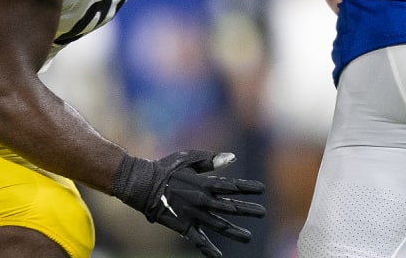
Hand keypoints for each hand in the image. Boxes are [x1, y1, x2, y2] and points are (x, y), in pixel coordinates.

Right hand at [112, 150, 265, 257]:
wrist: (142, 184)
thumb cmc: (166, 168)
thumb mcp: (188, 159)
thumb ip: (210, 161)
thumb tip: (232, 157)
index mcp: (204, 183)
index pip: (232, 186)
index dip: (248, 188)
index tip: (262, 190)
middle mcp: (202, 200)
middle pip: (230, 207)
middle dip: (247, 210)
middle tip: (262, 213)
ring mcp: (194, 215)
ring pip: (219, 226)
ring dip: (235, 232)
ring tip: (249, 237)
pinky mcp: (183, 226)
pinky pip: (198, 240)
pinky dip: (208, 249)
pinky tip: (219, 256)